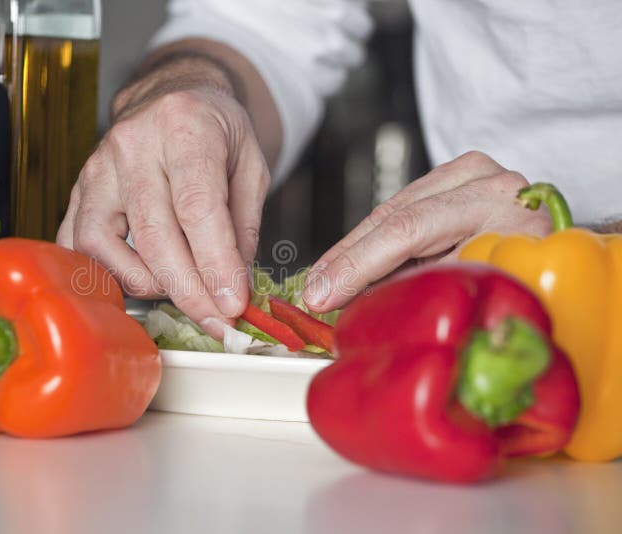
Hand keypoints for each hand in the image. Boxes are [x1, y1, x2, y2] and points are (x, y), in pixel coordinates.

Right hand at [56, 86, 269, 334]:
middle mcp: (133, 144)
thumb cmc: (214, 130)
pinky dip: (104, 274)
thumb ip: (244, 224)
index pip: (197, 206)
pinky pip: (76, 245)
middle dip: (188, 290)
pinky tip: (139, 281)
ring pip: (104, 245)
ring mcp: (97, 168)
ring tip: (181, 291)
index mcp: (184, 126)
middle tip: (216, 319)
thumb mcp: (250, 164)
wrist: (171, 98)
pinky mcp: (78, 190)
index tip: (232, 304)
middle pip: (154, 234)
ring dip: (146, 284)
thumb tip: (232, 284)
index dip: (214, 263)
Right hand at [303, 151, 551, 311]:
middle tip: (312, 291)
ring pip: (390, 209)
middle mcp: (484, 179)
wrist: (559, 259)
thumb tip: (361, 310)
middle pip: (393, 214)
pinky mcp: (453, 179)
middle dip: (346, 258)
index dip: (358, 264)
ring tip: (321, 282)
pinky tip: (346, 264)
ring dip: (353, 250)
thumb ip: (423, 290)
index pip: (409, 228)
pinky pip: (400, 209)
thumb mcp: (480, 290)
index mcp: (499, 205)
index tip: (324, 295)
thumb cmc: (532, 282)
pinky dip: (372, 240)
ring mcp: (469, 173)